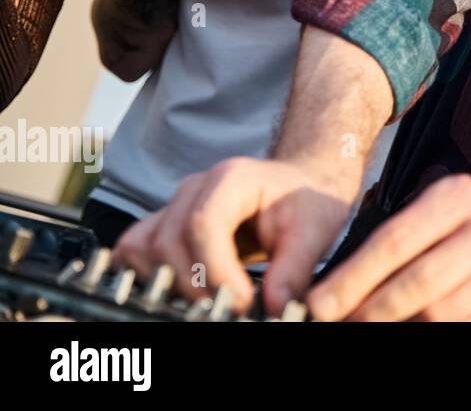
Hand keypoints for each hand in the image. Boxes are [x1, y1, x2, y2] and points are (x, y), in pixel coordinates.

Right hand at [113, 157, 352, 314]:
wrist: (298, 188)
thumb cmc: (306, 205)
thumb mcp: (315, 231)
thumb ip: (294, 269)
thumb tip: (274, 308)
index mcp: (232, 179)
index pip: (202, 223)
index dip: (214, 270)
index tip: (240, 303)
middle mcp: (195, 188)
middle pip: (167, 240)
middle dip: (194, 284)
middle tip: (228, 309)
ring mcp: (175, 206)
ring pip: (142, 247)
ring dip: (169, 282)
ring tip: (208, 302)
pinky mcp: (166, 226)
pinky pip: (136, 251)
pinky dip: (150, 276)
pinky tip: (184, 293)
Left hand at [308, 174, 470, 321]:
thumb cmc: (458, 234)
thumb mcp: (430, 217)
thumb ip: (388, 243)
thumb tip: (331, 290)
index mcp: (460, 196)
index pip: (395, 240)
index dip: (352, 277)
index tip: (319, 305)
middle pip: (420, 282)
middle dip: (372, 310)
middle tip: (341, 325)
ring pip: (443, 314)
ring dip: (401, 327)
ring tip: (374, 327)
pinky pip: (469, 332)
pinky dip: (435, 337)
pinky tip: (413, 331)